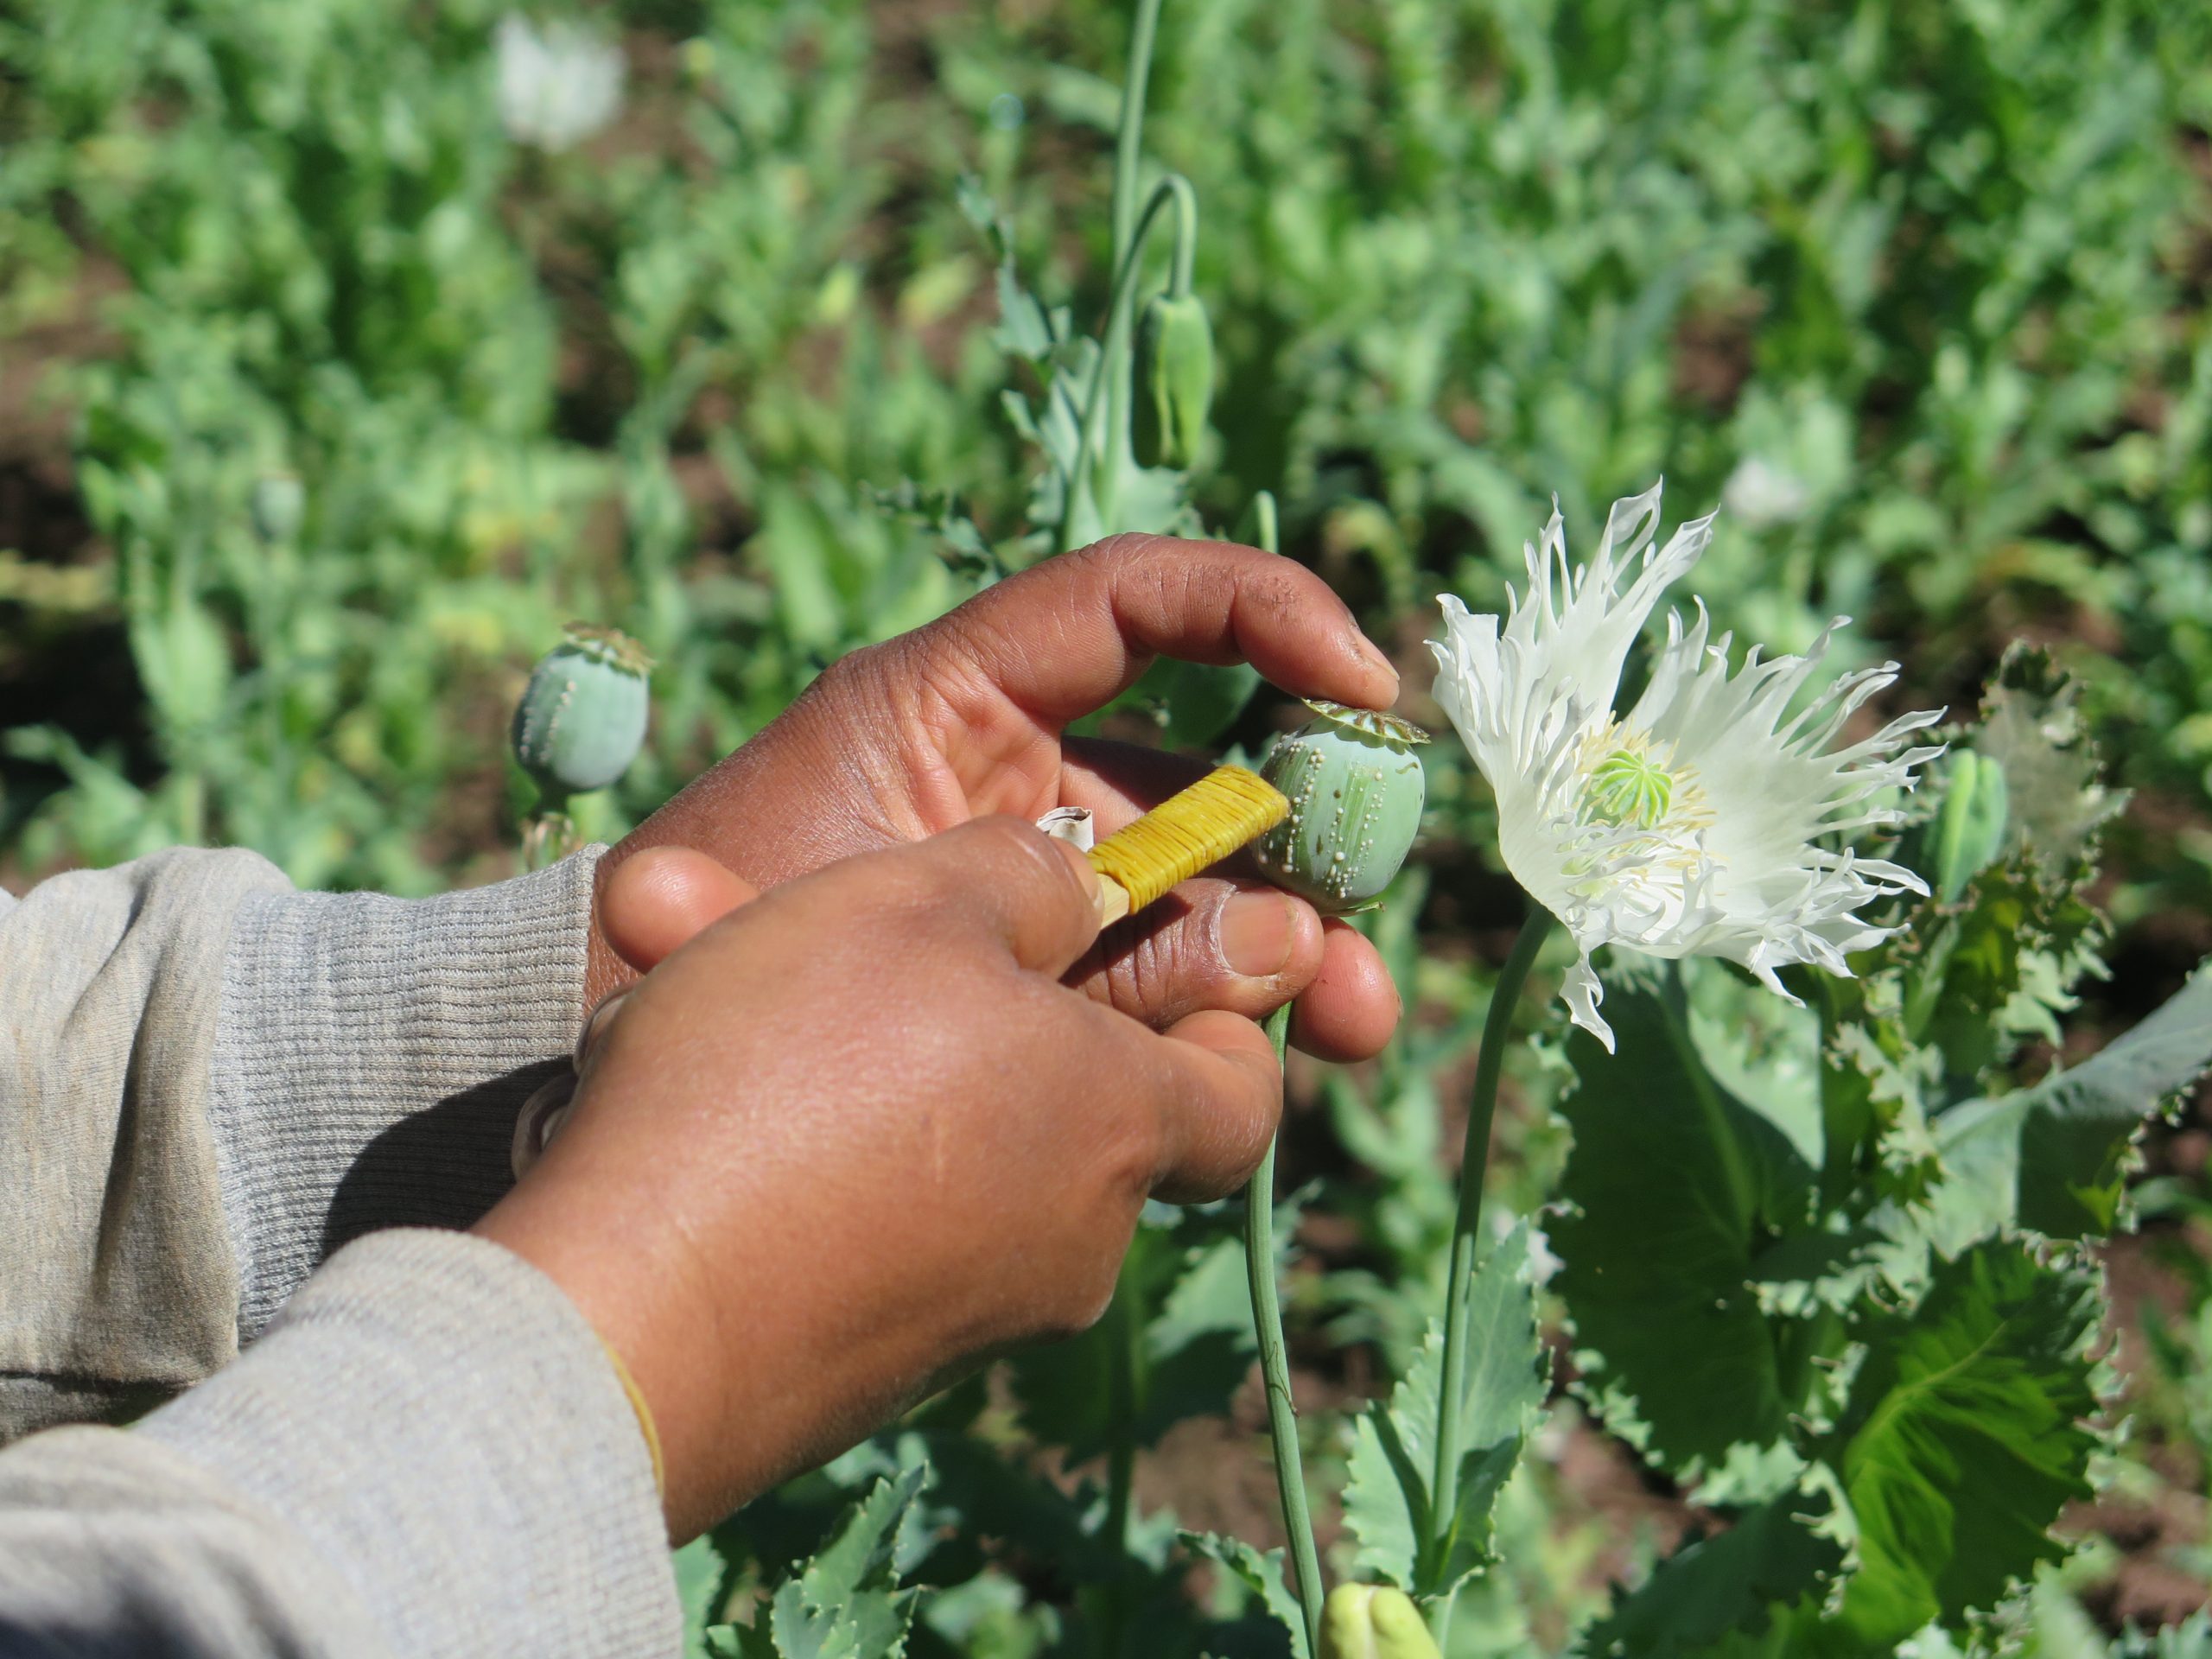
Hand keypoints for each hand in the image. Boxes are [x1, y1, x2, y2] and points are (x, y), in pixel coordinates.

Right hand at [477, 818, 1283, 1537]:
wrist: (622, 1320)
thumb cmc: (792, 1078)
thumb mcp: (919, 903)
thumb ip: (1035, 876)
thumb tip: (1092, 887)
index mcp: (1120, 1125)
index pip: (1243, 1092)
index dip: (1215, 1018)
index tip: (1130, 956)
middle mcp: (1074, 1241)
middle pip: (1079, 1113)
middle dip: (983, 1014)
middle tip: (867, 938)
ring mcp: (972, 1321)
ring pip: (956, 1155)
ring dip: (863, 1065)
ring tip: (726, 992)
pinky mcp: (869, 1370)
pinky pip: (873, 1227)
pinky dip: (813, 1156)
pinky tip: (699, 1104)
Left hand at [591, 534, 1404, 1060]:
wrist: (581, 1053)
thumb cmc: (679, 936)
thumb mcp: (869, 898)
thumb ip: (1062, 915)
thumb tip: (1279, 944)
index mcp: (954, 704)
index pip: (1130, 605)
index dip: (1257, 612)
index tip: (1360, 679)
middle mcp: (1014, 784)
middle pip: (1207, 774)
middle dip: (1314, 830)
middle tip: (1379, 896)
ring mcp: (1031, 894)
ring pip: (1205, 897)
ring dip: (1299, 950)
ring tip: (1360, 1027)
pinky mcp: (1034, 994)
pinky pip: (1159, 996)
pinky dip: (1227, 1032)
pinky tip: (1276, 1077)